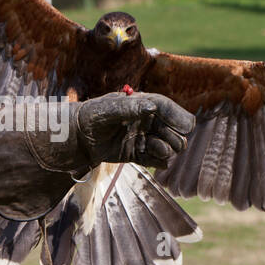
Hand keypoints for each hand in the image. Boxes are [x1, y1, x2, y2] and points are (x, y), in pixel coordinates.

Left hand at [74, 91, 194, 170]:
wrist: (78, 138)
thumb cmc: (91, 117)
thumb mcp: (108, 109)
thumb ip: (129, 108)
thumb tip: (152, 106)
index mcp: (142, 104)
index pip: (166, 108)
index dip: (178, 116)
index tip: (187, 126)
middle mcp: (146, 121)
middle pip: (172, 128)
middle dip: (175, 136)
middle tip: (172, 142)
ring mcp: (144, 137)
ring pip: (168, 145)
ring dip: (168, 148)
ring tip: (156, 148)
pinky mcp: (138, 153)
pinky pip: (157, 159)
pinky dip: (160, 160)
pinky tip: (156, 159)